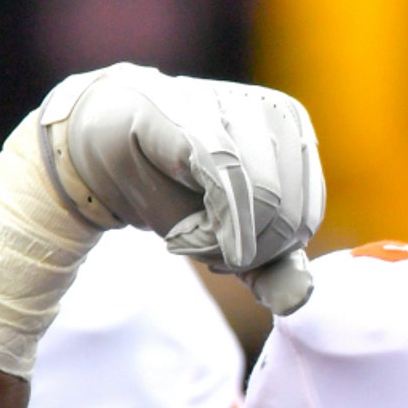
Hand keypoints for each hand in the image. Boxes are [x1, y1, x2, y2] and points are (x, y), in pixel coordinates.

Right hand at [37, 65, 323, 312]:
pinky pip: (227, 179)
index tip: (225, 252)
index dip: (264, 254)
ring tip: (186, 232)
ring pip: (264, 203)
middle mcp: (274, 114)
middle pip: (286, 216)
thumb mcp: (229, 233)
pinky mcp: (192, 116)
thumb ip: (268, 265)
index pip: (304, 217)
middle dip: (243, 252)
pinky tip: (183, 234)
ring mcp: (235, 109)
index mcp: (294, 131)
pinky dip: (212, 224)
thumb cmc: (171, 183)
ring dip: (218, 241)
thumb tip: (297, 298)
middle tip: (199, 243)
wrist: (102, 142)